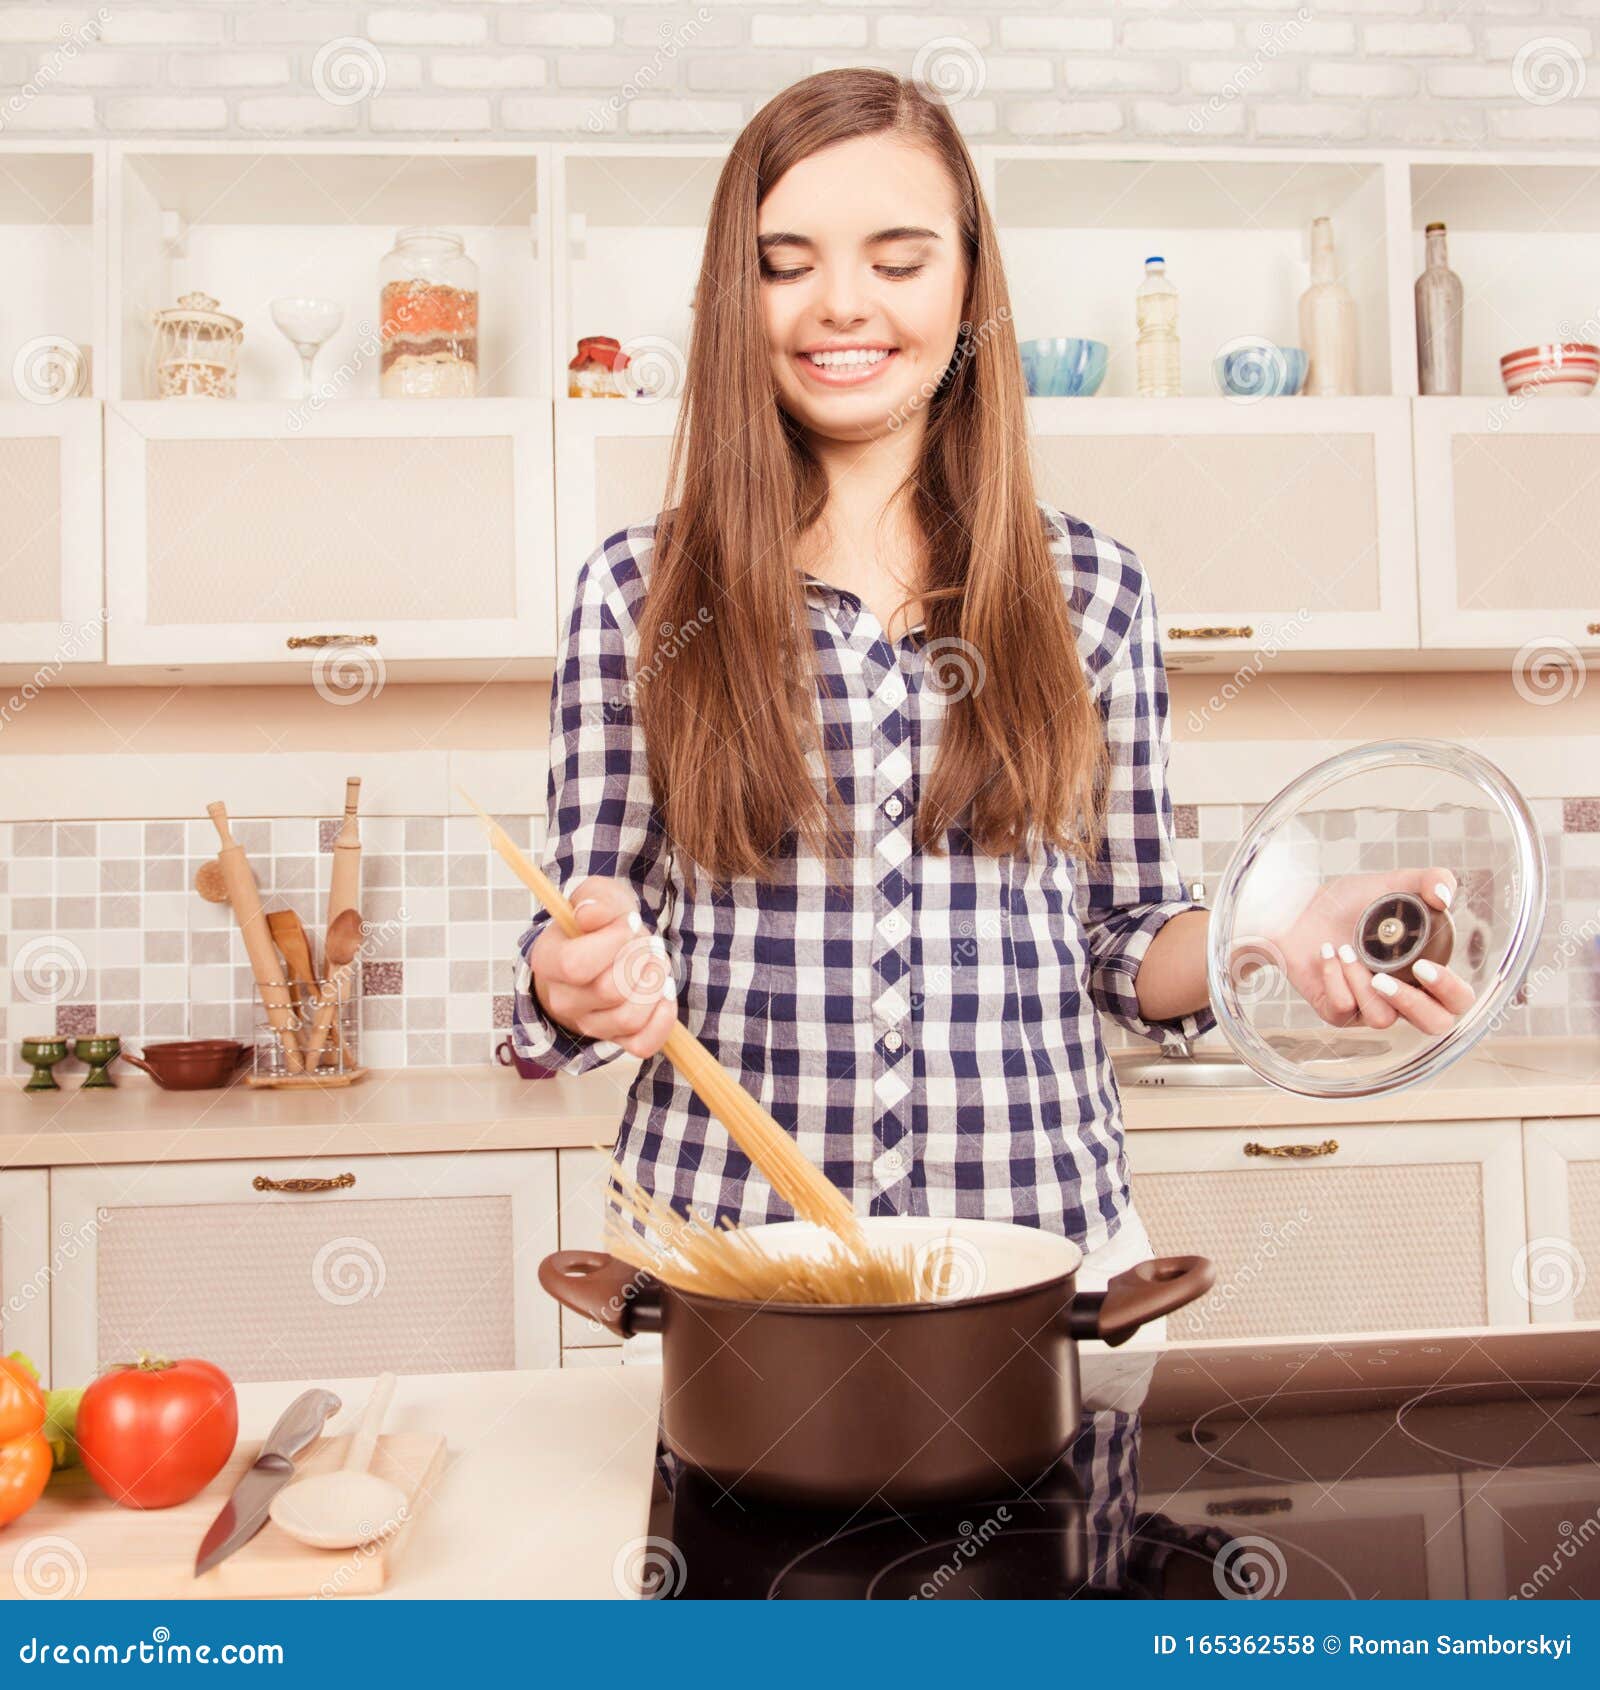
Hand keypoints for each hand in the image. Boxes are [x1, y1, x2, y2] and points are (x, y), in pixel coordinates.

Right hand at [530, 876, 678, 1057]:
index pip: (575, 964)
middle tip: (649, 943)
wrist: (605, 949)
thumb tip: (589, 914)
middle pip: (608, 991)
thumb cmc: (600, 923)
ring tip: (656, 963)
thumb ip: (595, 900)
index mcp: (547, 960)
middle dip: (640, 961)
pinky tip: (663, 991)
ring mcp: (588, 1024)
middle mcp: (562, 999)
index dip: (612, 942)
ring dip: (654, 986)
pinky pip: (642, 1044)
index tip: (630, 923)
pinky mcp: (615, 1039)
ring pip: (628, 1019)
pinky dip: (662, 1018)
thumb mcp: (598, 897)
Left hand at [1249, 866, 1475, 1033]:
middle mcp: (1404, 994)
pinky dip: (1334, 978)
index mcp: (1426, 971)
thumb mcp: (1394, 883)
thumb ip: (1431, 879)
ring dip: (1361, 982)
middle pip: (1433, 1024)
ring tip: (1345, 949)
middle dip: (1413, 1004)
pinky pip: (1344, 1009)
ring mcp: (1370, 1006)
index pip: (1457, 998)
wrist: (1300, 907)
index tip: (1423, 967)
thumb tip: (1445, 896)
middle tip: (1383, 977)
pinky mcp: (1337, 1011)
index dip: (1450, 990)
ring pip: (1382, 1018)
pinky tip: (1327, 953)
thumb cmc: (1351, 901)